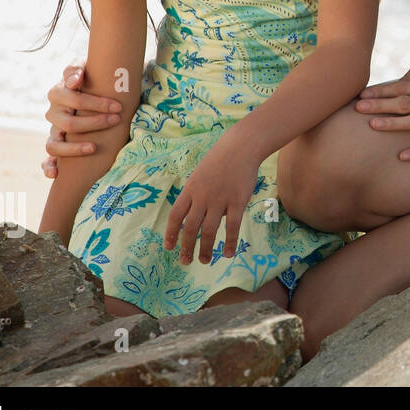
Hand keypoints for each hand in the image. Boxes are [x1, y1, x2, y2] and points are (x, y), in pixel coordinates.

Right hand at [42, 64, 122, 178]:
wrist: (91, 86)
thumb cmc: (90, 76)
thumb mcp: (85, 66)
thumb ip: (76, 68)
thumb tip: (74, 81)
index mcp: (58, 93)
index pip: (72, 99)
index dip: (94, 103)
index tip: (117, 105)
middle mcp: (53, 114)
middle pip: (68, 123)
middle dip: (94, 123)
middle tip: (116, 119)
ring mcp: (53, 131)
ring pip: (54, 144)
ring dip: (73, 148)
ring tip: (93, 147)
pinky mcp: (57, 146)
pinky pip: (47, 159)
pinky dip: (48, 167)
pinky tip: (56, 173)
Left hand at [163, 135, 262, 265]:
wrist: (241, 147)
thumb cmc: (220, 160)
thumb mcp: (199, 174)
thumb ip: (196, 194)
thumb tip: (197, 216)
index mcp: (190, 189)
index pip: (175, 216)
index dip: (171, 234)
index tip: (169, 248)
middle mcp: (202, 197)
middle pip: (190, 227)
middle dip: (186, 247)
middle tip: (185, 261)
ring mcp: (220, 199)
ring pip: (210, 230)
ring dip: (206, 249)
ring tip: (204, 261)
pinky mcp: (237, 201)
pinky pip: (232, 226)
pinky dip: (230, 242)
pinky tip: (229, 254)